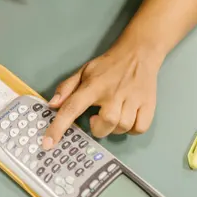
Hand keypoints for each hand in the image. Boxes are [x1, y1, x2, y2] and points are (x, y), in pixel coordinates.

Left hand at [42, 44, 163, 149]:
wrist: (138, 53)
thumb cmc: (108, 66)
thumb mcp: (83, 71)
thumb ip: (66, 88)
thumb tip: (52, 105)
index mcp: (93, 86)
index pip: (72, 108)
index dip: (58, 127)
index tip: (48, 143)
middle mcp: (113, 93)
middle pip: (106, 123)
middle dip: (98, 128)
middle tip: (96, 119)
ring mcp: (133, 99)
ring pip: (123, 127)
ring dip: (115, 128)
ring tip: (112, 116)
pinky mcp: (148, 104)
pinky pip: (140, 128)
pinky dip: (133, 129)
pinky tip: (127, 119)